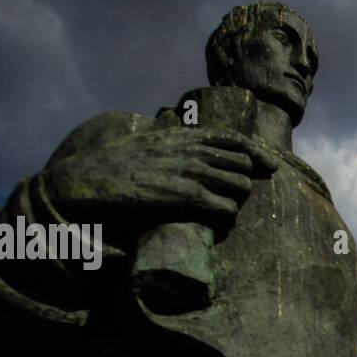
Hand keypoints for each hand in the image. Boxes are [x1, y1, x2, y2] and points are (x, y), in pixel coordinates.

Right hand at [42, 127, 281, 226]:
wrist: (87, 180)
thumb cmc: (114, 166)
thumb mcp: (147, 143)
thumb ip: (169, 140)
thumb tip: (182, 139)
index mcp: (182, 135)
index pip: (233, 138)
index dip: (256, 153)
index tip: (270, 167)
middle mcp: (189, 150)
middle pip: (241, 163)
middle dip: (245, 181)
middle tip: (236, 197)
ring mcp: (187, 172)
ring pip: (237, 185)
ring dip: (237, 201)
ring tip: (224, 211)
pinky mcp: (182, 196)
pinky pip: (223, 207)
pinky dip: (227, 216)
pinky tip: (220, 221)